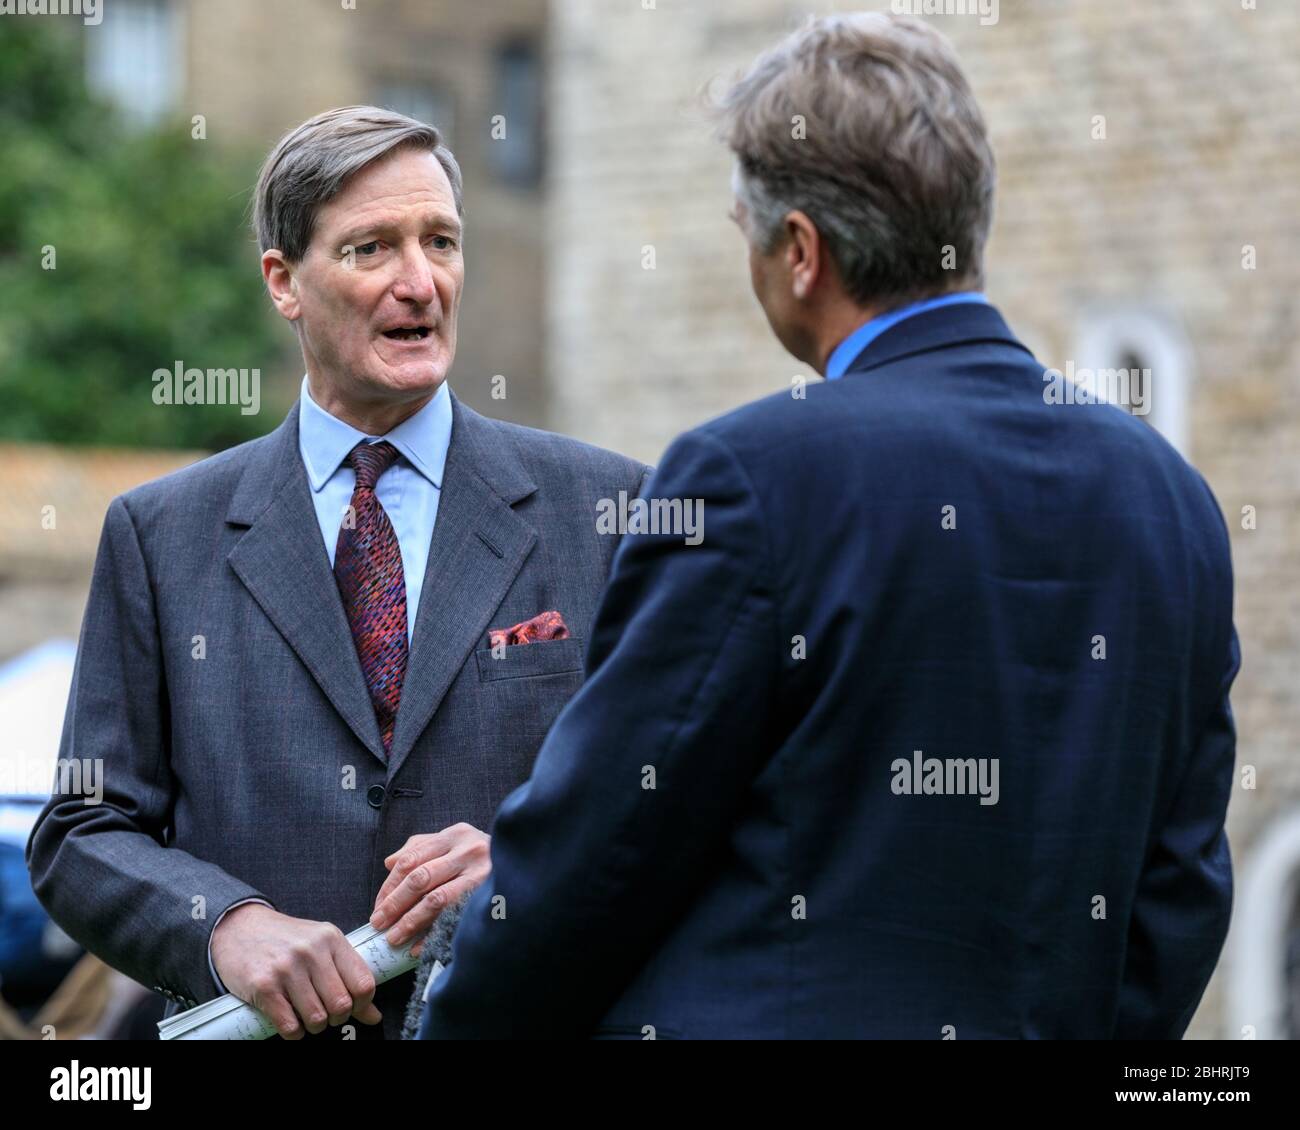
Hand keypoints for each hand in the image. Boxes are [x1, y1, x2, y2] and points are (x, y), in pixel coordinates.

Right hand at [210, 903, 380, 1039]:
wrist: (239, 927)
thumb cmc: (284, 939)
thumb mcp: (321, 946)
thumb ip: (348, 975)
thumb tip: (374, 1015)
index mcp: (331, 939)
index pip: (364, 983)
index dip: (363, 1004)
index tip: (354, 1007)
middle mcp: (311, 952)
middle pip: (341, 1004)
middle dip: (337, 1018)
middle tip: (328, 1014)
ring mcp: (286, 969)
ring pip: (317, 1019)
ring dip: (314, 1026)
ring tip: (307, 1016)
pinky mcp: (263, 987)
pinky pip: (290, 1025)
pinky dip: (294, 1032)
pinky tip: (291, 1021)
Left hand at [370, 823, 490, 956]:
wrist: (529, 864)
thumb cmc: (481, 856)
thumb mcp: (453, 842)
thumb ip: (421, 848)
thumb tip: (389, 863)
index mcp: (456, 835)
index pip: (412, 859)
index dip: (389, 886)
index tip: (378, 907)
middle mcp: (470, 850)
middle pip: (421, 878)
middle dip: (395, 904)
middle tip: (379, 924)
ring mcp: (482, 874)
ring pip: (436, 899)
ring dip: (410, 922)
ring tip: (394, 938)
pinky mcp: (490, 897)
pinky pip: (454, 919)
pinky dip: (433, 934)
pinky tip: (419, 948)